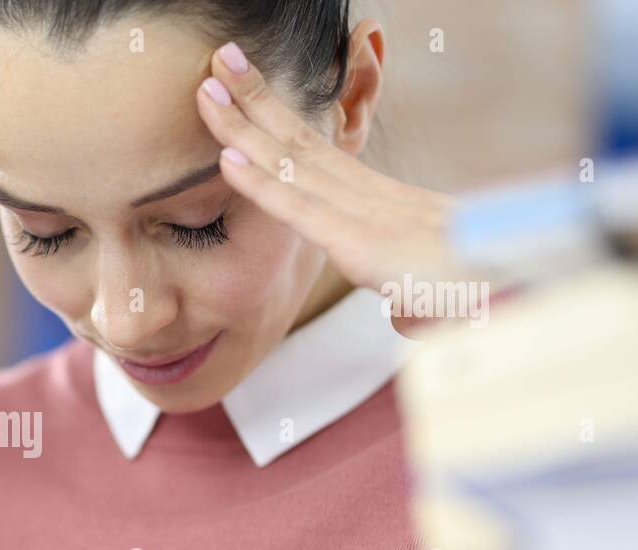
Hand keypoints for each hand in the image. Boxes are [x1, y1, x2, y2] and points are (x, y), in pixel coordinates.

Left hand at [195, 42, 465, 336]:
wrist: (516, 294)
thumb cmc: (479, 293)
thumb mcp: (432, 292)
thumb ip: (409, 298)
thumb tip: (406, 315)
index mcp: (376, 201)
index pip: (317, 151)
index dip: (277, 117)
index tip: (241, 87)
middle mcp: (366, 195)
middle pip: (299, 140)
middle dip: (254, 98)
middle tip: (217, 61)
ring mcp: (362, 214)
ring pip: (292, 162)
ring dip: (243, 127)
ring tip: (206, 93)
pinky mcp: (360, 243)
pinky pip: (301, 210)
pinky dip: (262, 183)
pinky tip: (227, 158)